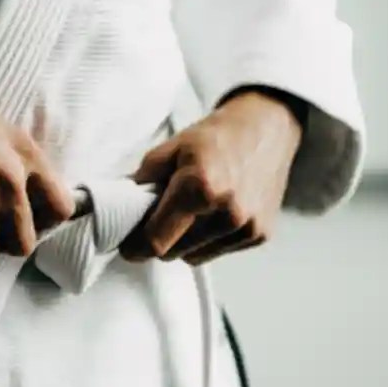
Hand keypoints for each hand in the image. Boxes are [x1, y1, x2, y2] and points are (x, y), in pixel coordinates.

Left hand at [118, 89, 303, 265]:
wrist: (266, 129)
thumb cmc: (215, 137)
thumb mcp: (171, 148)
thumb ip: (142, 181)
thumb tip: (121, 208)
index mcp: (199, 188)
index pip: (155, 241)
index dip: (135, 247)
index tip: (127, 245)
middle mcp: (227, 213)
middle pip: (172, 253)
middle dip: (160, 239)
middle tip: (160, 217)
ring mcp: (246, 227)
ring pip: (194, 257)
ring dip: (185, 242)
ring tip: (192, 211)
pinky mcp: (260, 235)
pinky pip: (218, 252)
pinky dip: (209, 240)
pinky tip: (215, 213)